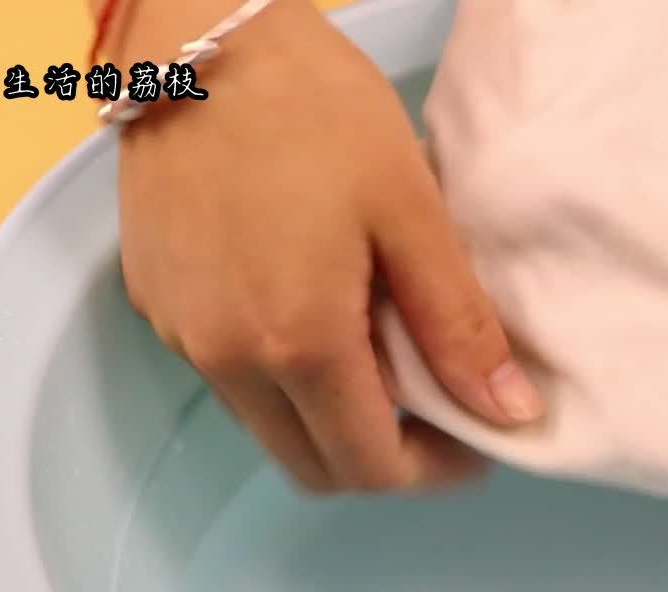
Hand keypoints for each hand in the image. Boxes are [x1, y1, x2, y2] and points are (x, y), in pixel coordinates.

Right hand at [110, 0, 543, 492]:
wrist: (198, 35)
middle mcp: (227, 357)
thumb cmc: (312, 108)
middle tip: (436, 411)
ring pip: (267, 425)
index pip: (369, 467)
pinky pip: (228, 374)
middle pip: (312, 465)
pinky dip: (281, 373)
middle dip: (382, 457)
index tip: (475, 441)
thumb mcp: (411, 213)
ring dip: (329, 416)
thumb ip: (459, 327)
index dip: (432, 471)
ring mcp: (182, 332)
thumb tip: (511, 414)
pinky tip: (318, 309)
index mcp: (298, 342)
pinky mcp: (156, 301)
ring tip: (383, 351)